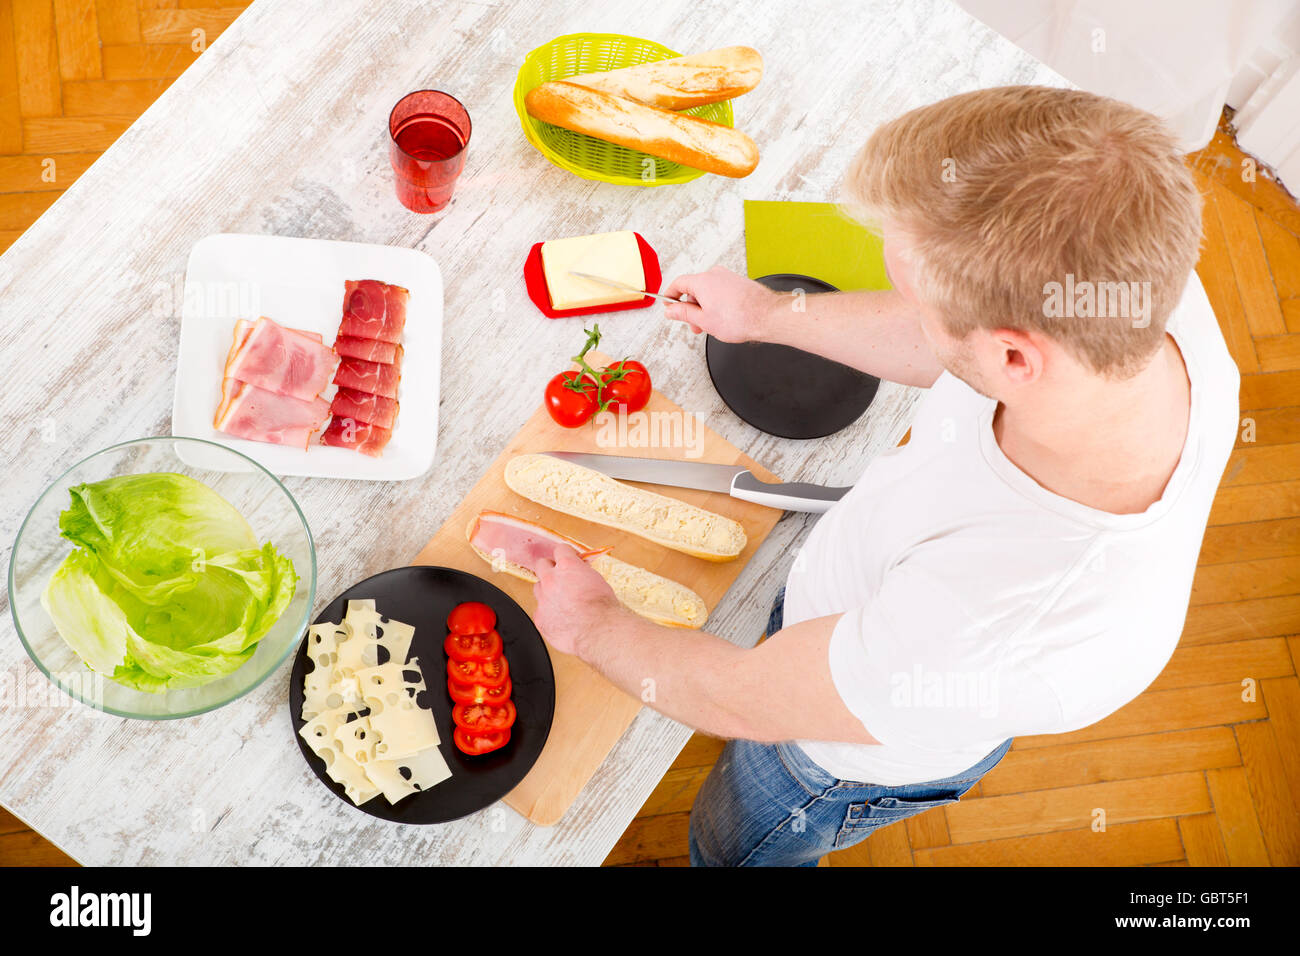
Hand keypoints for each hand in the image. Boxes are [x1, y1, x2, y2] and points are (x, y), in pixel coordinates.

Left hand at [532, 544, 627, 656]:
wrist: (598, 631)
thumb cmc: (603, 609)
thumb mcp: (598, 581)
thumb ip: (584, 574)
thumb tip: (581, 574)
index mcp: (568, 566)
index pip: (560, 550)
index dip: (566, 554)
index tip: (569, 558)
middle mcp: (551, 580)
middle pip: (541, 565)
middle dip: (550, 568)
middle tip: (560, 576)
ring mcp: (543, 599)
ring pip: (538, 588)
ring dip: (547, 591)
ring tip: (561, 600)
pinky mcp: (540, 618)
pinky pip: (539, 611)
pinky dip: (548, 613)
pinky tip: (560, 618)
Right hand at [662, 265, 776, 341]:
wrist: (767, 316)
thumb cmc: (740, 318)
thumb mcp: (704, 320)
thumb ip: (683, 314)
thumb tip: (671, 310)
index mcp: (703, 281)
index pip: (678, 283)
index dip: (670, 296)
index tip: (669, 305)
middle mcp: (715, 275)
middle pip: (694, 289)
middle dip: (692, 308)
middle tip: (695, 325)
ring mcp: (728, 277)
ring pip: (708, 291)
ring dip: (705, 308)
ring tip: (712, 325)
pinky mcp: (738, 282)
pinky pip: (720, 291)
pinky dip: (717, 303)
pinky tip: (724, 318)